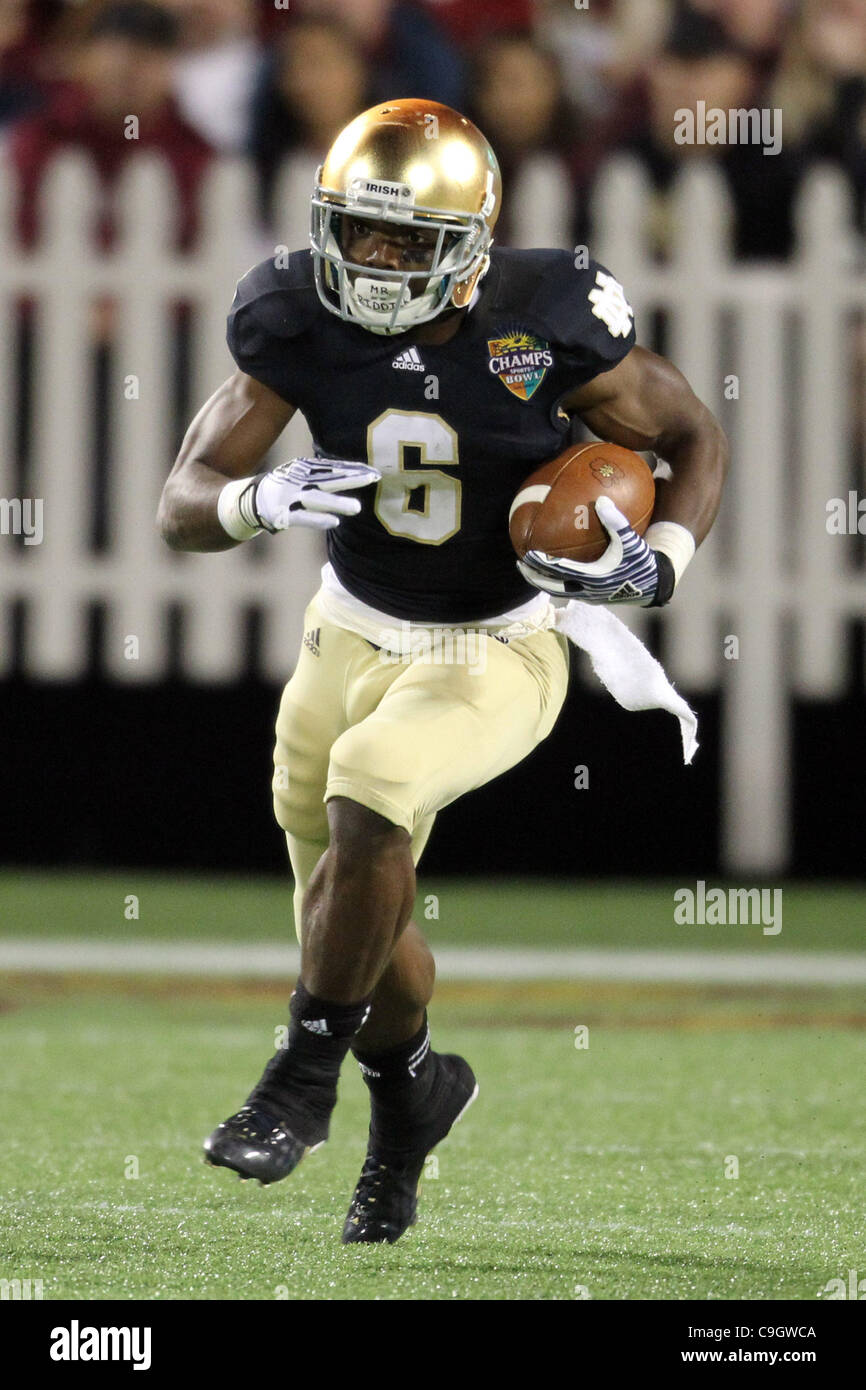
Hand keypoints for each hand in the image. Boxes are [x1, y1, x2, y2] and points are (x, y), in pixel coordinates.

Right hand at [252, 457, 380, 531]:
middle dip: (352, 479)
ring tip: (357, 508)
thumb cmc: (284, 487)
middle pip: (329, 479)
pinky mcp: (282, 514)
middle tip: (373, 479)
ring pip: (317, 499)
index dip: (354, 470)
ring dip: (337, 503)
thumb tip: (352, 472)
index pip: (333, 468)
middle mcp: (298, 480)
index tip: (375, 472)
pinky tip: (334, 522)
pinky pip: (303, 518)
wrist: (250, 500)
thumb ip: (322, 474)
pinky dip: (318, 519)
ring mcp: (290, 497)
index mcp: (304, 469)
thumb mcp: (301, 474)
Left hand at [517, 495, 674, 605]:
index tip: (527, 554)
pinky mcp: (595, 598)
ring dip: (544, 581)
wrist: (656, 584)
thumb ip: (616, 521)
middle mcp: (588, 591)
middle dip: (534, 577)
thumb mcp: (631, 540)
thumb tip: (601, 500)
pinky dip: (559, 581)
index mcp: (592, 578)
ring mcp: (590, 597)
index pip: (559, 572)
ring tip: (531, 570)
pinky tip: (557, 569)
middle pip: (552, 587)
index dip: (541, 564)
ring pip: (560, 591)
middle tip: (520, 564)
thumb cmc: (643, 560)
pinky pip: (571, 589)